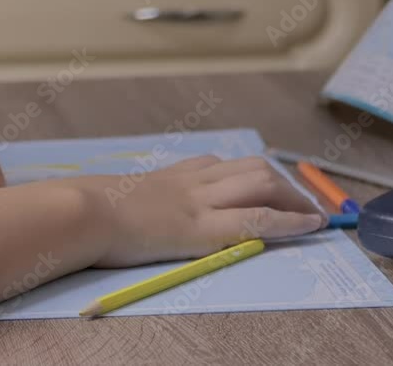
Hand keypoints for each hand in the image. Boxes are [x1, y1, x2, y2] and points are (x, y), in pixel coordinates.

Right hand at [77, 155, 326, 267]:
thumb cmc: (85, 208)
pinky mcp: (203, 228)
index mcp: (167, 175)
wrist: (81, 211)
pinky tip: (310, 226)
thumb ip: (127, 196)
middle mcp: (190, 181)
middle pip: (249, 168)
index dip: (244, 174)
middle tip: (300, 204)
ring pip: (261, 183)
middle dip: (282, 184)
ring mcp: (199, 202)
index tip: (260, 184)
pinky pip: (257, 218)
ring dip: (294, 198)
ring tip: (312, 217)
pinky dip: (290, 220)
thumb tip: (114, 207)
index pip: (214, 164)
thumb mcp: (110, 195)